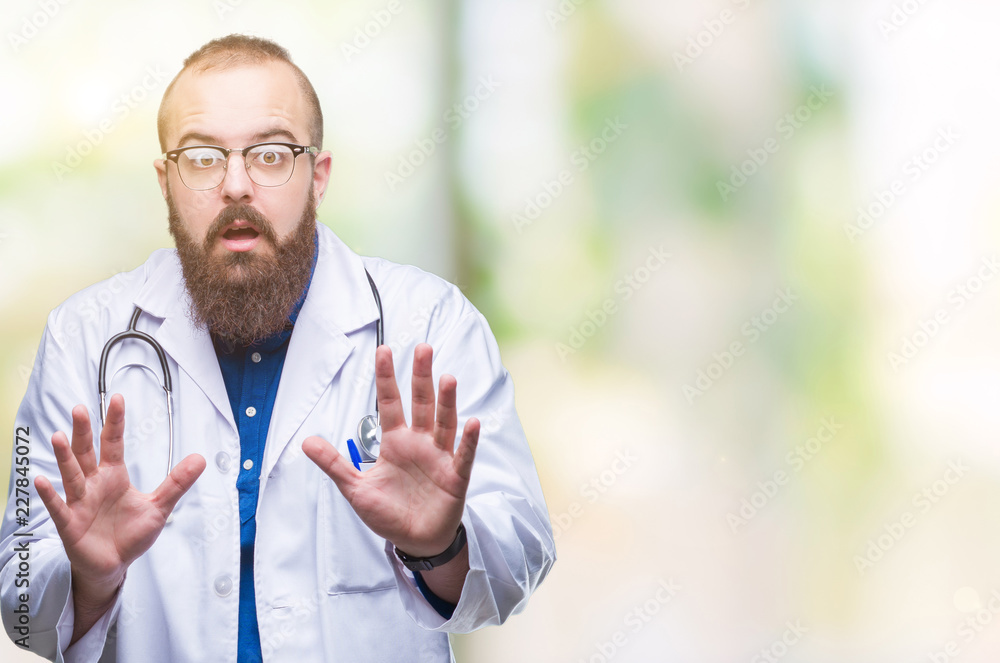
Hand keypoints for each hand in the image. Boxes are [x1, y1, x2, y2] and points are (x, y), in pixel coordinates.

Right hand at [35, 395, 205, 607]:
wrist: (114, 565)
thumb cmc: (130, 534)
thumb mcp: (159, 507)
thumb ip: (177, 483)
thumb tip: (201, 458)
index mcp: (114, 476)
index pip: (113, 443)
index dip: (115, 422)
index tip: (118, 399)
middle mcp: (94, 484)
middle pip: (87, 453)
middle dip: (84, 432)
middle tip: (80, 409)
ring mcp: (79, 502)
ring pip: (71, 475)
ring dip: (64, 457)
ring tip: (59, 436)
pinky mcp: (70, 524)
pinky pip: (59, 507)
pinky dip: (50, 495)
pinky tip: (41, 481)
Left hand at [303, 343, 479, 557]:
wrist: (415, 541)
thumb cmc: (389, 512)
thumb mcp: (356, 489)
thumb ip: (334, 464)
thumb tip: (306, 441)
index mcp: (395, 442)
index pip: (389, 402)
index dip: (386, 378)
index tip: (384, 350)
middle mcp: (419, 443)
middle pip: (421, 403)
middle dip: (421, 377)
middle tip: (423, 348)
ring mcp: (439, 457)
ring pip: (443, 423)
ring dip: (446, 402)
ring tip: (447, 378)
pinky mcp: (455, 477)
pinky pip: (463, 456)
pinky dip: (468, 441)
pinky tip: (472, 423)